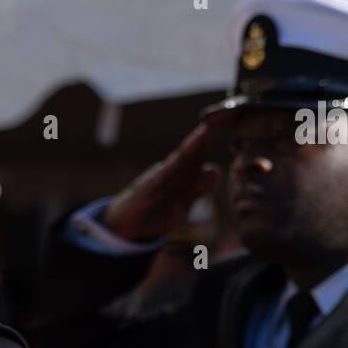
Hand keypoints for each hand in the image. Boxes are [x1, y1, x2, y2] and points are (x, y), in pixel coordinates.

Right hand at [102, 121, 222, 241]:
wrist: (125, 225)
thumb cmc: (155, 212)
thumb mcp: (182, 203)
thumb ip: (197, 188)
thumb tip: (215, 169)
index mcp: (178, 175)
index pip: (195, 157)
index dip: (207, 142)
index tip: (222, 125)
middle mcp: (167, 173)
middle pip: (186, 154)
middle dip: (200, 138)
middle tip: (214, 122)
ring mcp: (156, 181)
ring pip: (175, 162)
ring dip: (187, 148)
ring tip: (201, 134)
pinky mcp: (144, 192)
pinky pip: (157, 181)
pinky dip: (167, 171)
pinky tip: (175, 161)